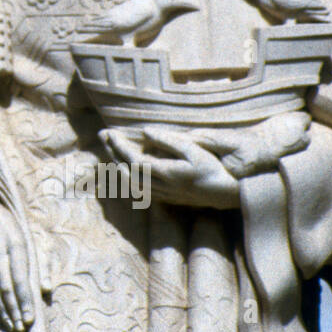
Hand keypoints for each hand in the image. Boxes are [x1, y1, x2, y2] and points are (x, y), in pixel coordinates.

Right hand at [0, 183, 38, 331]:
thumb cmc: (4, 223)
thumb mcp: (24, 235)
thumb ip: (37, 261)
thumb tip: (45, 288)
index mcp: (15, 243)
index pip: (20, 278)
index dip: (24, 300)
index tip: (29, 318)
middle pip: (5, 288)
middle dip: (14, 310)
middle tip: (20, 327)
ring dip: (1, 311)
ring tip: (10, 325)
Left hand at [104, 125, 240, 208]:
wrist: (227, 193)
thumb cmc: (213, 167)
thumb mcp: (193, 149)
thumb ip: (168, 140)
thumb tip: (144, 132)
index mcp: (166, 173)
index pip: (133, 159)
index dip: (119, 146)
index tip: (110, 132)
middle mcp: (160, 187)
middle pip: (126, 171)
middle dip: (112, 152)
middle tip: (103, 135)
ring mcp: (162, 195)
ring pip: (130, 182)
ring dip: (117, 163)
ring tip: (110, 147)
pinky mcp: (165, 198)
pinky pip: (138, 188)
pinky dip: (126, 175)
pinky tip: (124, 165)